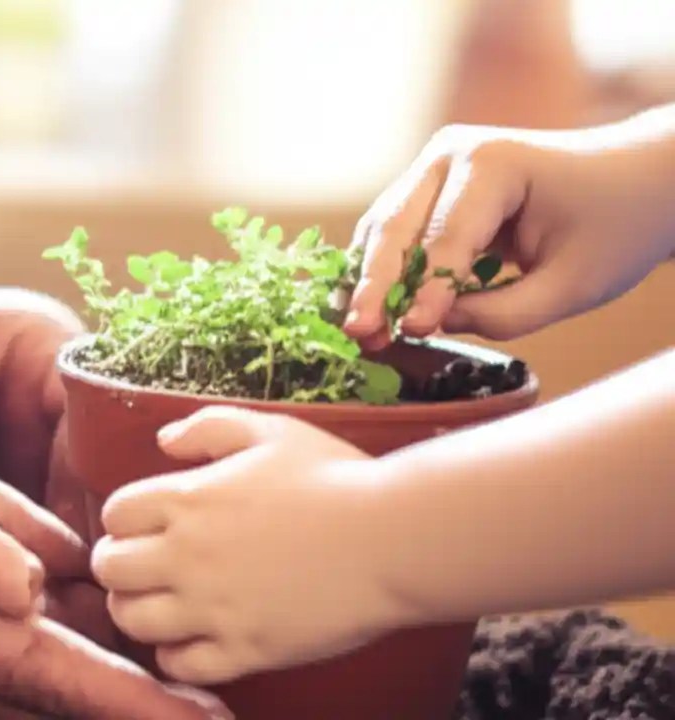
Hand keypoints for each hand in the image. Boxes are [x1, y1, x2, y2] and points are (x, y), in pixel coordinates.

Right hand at [0, 374, 219, 718]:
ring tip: (204, 656)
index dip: (129, 704)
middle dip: (146, 703)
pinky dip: (88, 611)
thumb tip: (20, 590)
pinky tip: (127, 597)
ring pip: (62, 650)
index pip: (50, 677)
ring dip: (128, 659)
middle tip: (226, 713)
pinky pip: (37, 605)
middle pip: (68, 685)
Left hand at [91, 407, 402, 685]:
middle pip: (109, 569)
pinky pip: (180, 664)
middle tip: (141, 566)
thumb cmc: (334, 476)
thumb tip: (164, 440)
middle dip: (117, 565)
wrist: (392, 537)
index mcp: (187, 499)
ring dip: (137, 611)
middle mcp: (186, 555)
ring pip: (132, 620)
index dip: (124, 519)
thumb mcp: (270, 430)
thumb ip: (208, 427)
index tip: (144, 524)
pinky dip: (176, 655)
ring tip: (161, 604)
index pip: (113, 514)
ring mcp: (212, 606)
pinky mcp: (244, 648)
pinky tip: (194, 639)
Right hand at [344, 118, 674, 347]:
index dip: (428, 289)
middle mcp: (451, 155)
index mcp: (493, 163)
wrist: (636, 183)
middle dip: (375, 283)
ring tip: (360, 331)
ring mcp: (433, 169)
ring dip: (368, 281)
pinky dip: (380, 273)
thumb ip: (506, 313)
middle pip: (397, 226)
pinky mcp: (428, 192)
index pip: (448, 237)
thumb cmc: (614, 228)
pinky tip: (370, 311)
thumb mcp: (574, 285)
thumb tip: (438, 325)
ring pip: (384, 230)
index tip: (412, 331)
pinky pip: (393, 235)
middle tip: (358, 332)